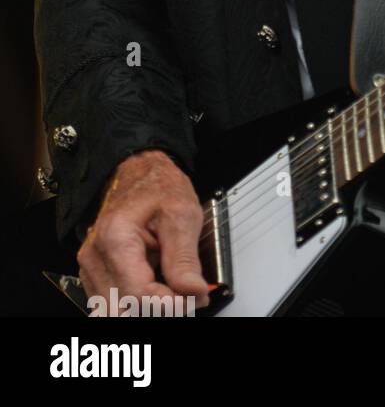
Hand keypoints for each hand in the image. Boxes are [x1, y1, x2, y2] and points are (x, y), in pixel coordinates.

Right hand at [77, 149, 209, 314]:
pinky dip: (138, 301)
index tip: (194, 301)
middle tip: (187, 297)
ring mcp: (91, 268)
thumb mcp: (182, 214)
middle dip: (158, 308)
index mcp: (115, 238)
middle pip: (123, 308)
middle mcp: (95, 257)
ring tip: (174, 288)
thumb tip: (195, 293)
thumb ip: (185, 259)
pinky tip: (157, 286)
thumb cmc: (157, 187)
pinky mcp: (95, 274)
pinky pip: (114, 301)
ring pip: (117, 310)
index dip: (169, 305)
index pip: (137, 294)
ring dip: (148, 306)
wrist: (138, 172)